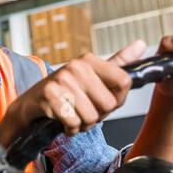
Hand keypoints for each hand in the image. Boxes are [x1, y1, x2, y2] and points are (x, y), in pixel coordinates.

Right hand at [0, 39, 146, 137]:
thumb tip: (142, 43)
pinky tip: (62, 120)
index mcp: (90, 59)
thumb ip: (118, 63)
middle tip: (82, 108)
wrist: (30, 105)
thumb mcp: (93, 77)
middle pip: (110, 104)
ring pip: (92, 117)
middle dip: (98, 115)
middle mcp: (77, 66)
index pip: (124, 82)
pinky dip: (70, 129)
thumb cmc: (66, 93)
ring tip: (71, 114)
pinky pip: (75, 123)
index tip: (102, 99)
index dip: (117, 99)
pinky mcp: (50, 96)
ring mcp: (62, 80)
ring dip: (83, 124)